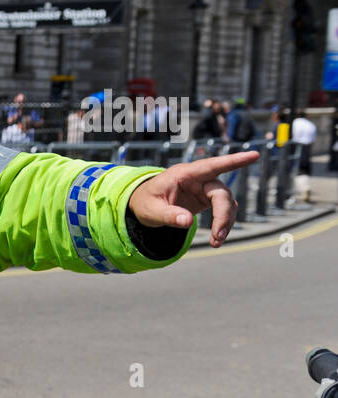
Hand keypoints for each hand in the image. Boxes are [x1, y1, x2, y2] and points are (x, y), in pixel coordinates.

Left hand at [127, 151, 257, 247]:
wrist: (143, 205)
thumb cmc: (145, 202)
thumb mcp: (151, 211)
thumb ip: (168, 215)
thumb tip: (187, 222)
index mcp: (184, 174)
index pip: (211, 165)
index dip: (233, 161)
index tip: (254, 155)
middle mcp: (198, 179)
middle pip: (221, 192)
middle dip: (223, 214)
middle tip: (218, 236)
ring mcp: (204, 189)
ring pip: (226, 203)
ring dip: (225, 222)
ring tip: (216, 242)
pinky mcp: (207, 200)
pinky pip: (223, 210)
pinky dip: (223, 224)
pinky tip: (217, 239)